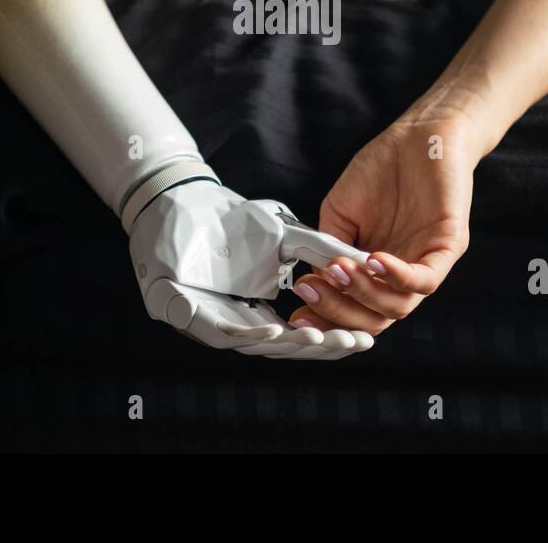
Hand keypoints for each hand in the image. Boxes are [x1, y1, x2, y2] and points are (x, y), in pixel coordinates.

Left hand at [130, 179, 375, 358]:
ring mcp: (210, 324)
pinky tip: (278, 327)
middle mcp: (237, 326)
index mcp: (259, 313)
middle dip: (322, 346)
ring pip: (257, 345)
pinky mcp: (186, 315)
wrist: (180, 199)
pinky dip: (252, 331)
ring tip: (324, 336)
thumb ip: (320, 252)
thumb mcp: (284, 236)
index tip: (366, 337)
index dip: (334, 338)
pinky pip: (222, 331)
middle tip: (355, 342)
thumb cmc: (229, 220)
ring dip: (292, 344)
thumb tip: (364, 264)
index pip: (302, 335)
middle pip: (285, 348)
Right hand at [288, 108, 483, 334]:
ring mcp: (426, 263)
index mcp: (374, 272)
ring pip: (397, 306)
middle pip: (374, 320)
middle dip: (338, 310)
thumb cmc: (382, 170)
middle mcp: (401, 275)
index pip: (353, 310)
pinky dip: (397, 276)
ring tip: (339, 269)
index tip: (297, 316)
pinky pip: (426, 279)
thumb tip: (314, 276)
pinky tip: (373, 261)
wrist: (420, 134)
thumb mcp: (341, 211)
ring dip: (362, 293)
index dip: (325, 319)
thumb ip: (328, 244)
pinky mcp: (449, 247)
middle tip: (311, 288)